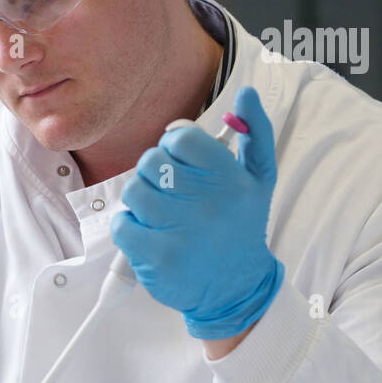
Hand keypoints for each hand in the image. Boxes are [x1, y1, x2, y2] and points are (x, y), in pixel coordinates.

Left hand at [110, 86, 284, 339]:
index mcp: (230, 178)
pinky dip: (129, 226)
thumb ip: (255, 132)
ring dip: (141, 199)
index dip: (174, 145)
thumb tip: (246, 94)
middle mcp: (206, 202)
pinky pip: (121, 223)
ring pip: (133, 191)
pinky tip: (149, 233)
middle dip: (155, 172)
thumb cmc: (242, 226)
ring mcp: (179, 231)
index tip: (181, 161)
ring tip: (160, 213)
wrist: (236, 288)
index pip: (181, 138)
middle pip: (151, 161)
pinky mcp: (156, 257)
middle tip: (170, 190)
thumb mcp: (259, 178)